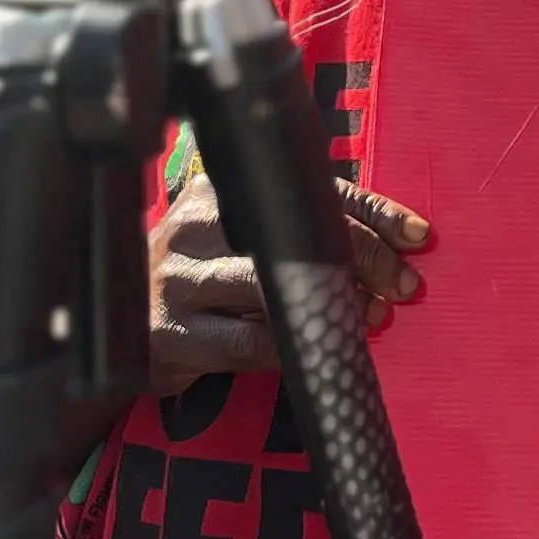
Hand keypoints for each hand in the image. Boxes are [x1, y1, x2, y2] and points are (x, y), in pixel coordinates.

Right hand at [148, 168, 430, 390]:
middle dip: (365, 259)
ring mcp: (180, 281)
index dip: (374, 213)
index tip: (417, 236)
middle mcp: (194, 227)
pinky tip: (319, 348)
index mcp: (217, 191)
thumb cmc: (197, 278)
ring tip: (372, 317)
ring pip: (275, 287)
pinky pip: (249, 342)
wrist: (121, 329)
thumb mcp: (233, 239)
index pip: (309, 191)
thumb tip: (390, 239)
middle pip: (298, 234)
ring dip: (335, 304)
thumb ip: (290, 227)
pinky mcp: (175, 335)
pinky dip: (294, 345)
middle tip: (403, 285)